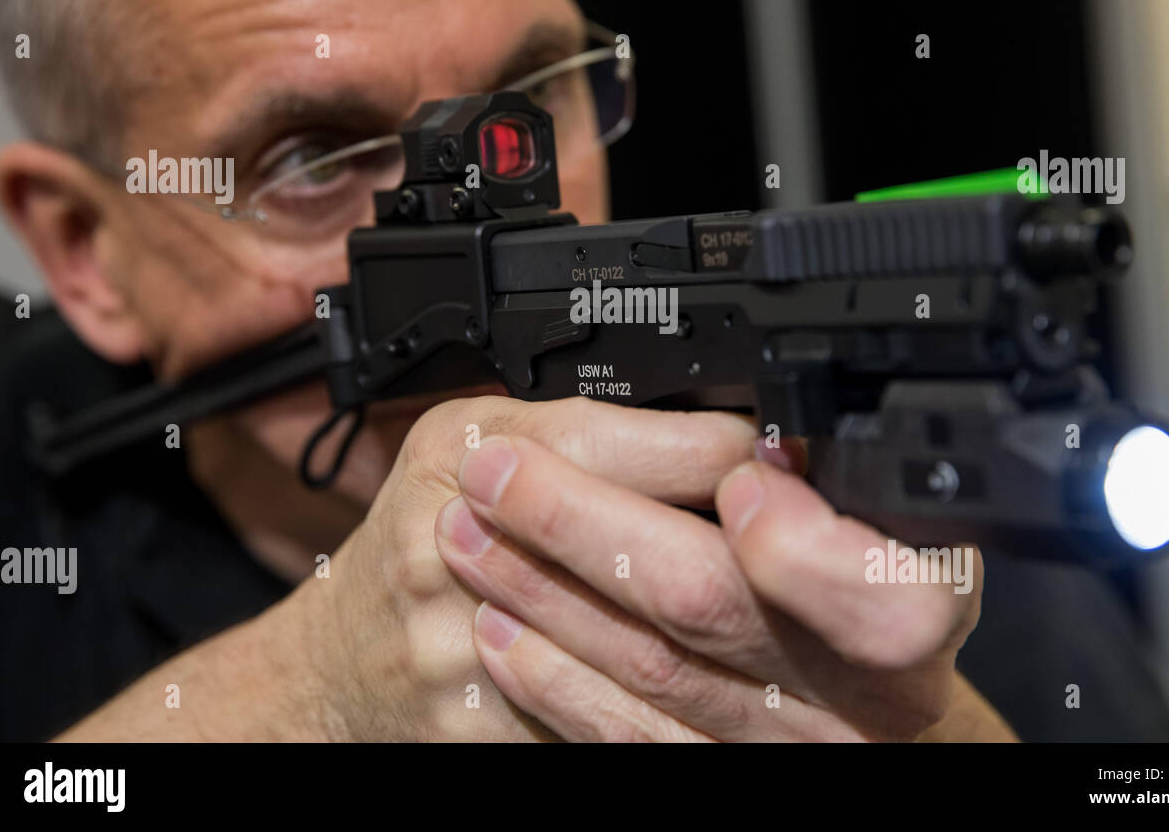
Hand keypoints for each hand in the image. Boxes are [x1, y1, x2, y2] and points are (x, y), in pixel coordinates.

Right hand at [285, 394, 766, 740]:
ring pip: (649, 657)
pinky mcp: (486, 735)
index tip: (792, 462)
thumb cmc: (418, 540)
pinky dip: (687, 715)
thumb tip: (719, 433)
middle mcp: (459, 549)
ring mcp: (467, 654)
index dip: (732, 456)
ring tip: (812, 619)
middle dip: (762, 553)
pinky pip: (612, 730)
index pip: (630, 447)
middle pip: (654, 555)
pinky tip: (743, 694)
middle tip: (828, 542)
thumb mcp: (480, 446)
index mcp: (465, 452)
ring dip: (744, 640)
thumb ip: (579, 434)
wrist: (340, 667)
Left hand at [434, 406, 1011, 740]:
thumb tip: (740, 442)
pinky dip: (559, 681)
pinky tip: (507, 633)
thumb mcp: (868, 518)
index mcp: (920, 605)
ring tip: (471, 532)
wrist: (865, 712)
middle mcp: (870, 698)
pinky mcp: (725, 779)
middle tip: (501, 472)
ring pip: (654, 671)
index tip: (733, 483)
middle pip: (716, 608)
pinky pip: (631, 743)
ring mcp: (792, 751)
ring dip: (547, 591)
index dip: (802, 549)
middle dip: (589, 527)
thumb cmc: (856, 594)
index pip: (889, 601)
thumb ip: (810, 488)